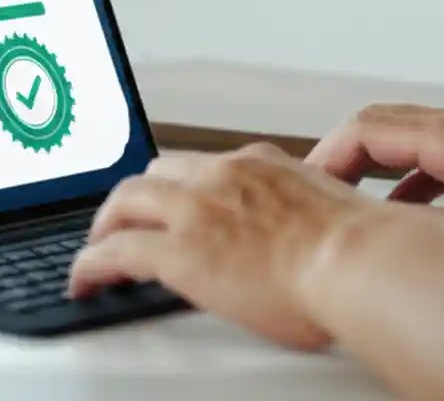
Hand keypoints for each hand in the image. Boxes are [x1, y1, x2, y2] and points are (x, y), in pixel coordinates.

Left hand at [68, 142, 373, 349]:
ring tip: (98, 246)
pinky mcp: (177, 249)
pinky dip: (91, 265)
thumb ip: (300, 216)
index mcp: (262, 165)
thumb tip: (301, 239)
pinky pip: (114, 251)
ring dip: (108, 222)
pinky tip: (84, 279)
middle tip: (126, 219)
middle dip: (137, 195)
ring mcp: (196, 207)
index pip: (206, 165)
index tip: (180, 197)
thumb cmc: (358, 253)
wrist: (356, 263)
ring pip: (127, 199)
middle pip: (158, 170)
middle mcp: (222, 175)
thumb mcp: (327, 216)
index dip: (183, 184)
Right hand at [307, 104, 443, 250]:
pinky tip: (410, 212)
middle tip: (320, 186)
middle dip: (345, 157)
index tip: (309, 180)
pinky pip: (438, 157)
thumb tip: (363, 233)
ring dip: (378, 169)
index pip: (366, 128)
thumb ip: (410, 227)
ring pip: (411, 140)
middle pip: (384, 126)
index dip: (328, 155)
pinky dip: (410, 179)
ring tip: (355, 200)